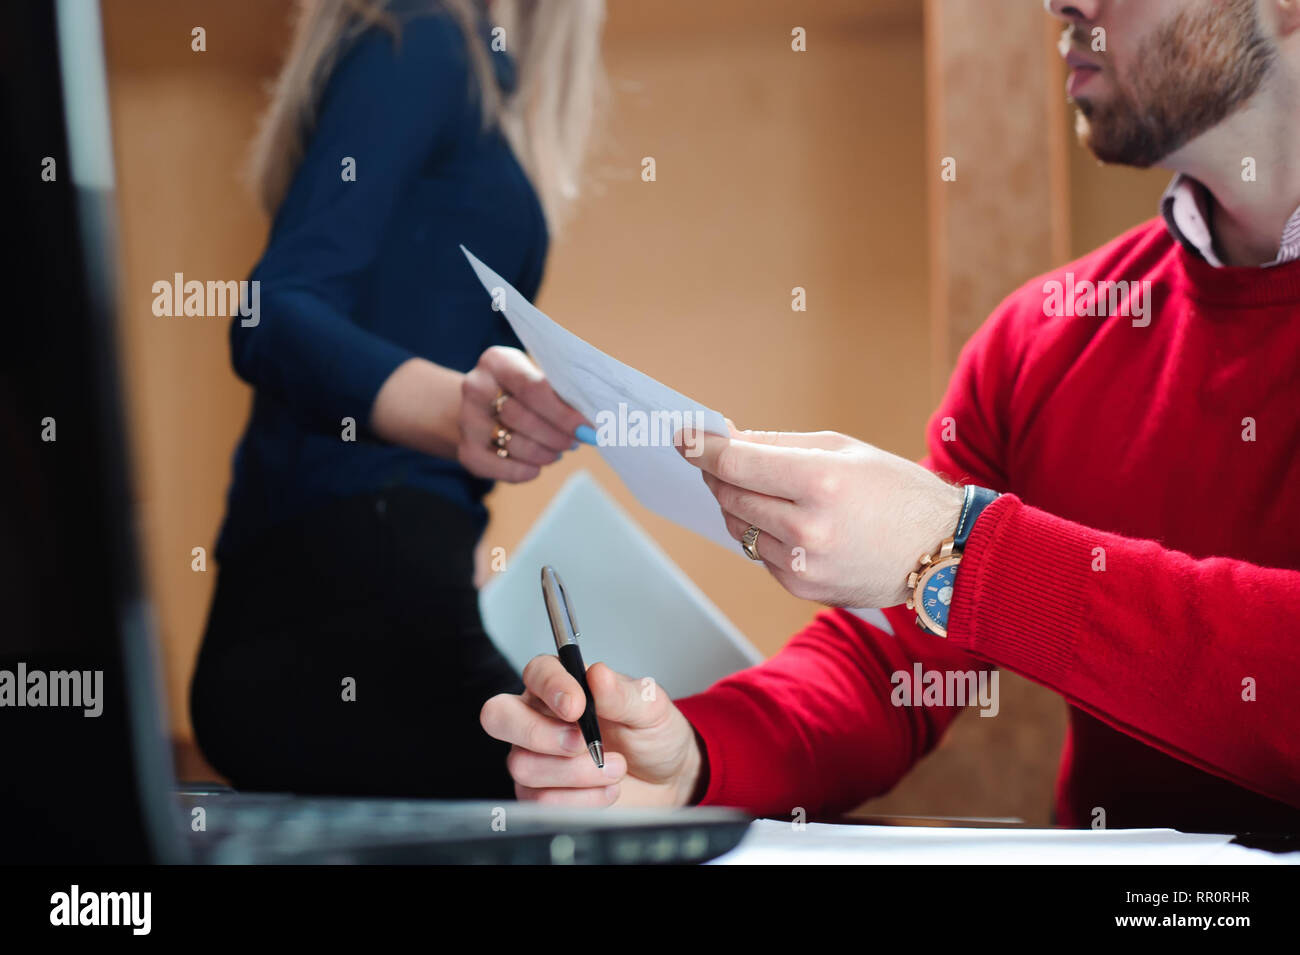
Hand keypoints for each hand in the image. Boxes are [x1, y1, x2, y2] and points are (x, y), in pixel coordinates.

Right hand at [458, 346, 588, 482]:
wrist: (481, 405)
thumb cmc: (521, 390)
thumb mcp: (537, 376)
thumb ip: (560, 393)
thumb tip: (592, 421)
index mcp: (497, 361)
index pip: (532, 388)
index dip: (563, 413)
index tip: (587, 427)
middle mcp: (475, 387)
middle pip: (523, 418)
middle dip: (557, 435)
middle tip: (576, 441)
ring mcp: (467, 419)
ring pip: (513, 444)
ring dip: (544, 454)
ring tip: (558, 451)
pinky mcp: (465, 449)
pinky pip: (497, 468)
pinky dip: (522, 471)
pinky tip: (536, 467)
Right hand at [480, 655, 703, 807]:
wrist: (667, 780)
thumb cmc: (652, 736)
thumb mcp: (651, 709)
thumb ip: (624, 693)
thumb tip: (599, 674)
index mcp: (562, 686)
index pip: (536, 673)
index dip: (550, 687)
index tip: (576, 705)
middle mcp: (540, 718)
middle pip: (499, 716)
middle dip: (539, 733)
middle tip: (582, 742)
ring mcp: (536, 757)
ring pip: (523, 765)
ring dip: (575, 772)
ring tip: (614, 767)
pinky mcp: (542, 793)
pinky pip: (540, 800)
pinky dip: (580, 798)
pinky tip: (605, 789)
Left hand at [679, 426, 963, 607]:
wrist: (941, 551)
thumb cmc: (895, 491)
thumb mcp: (842, 450)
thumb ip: (778, 445)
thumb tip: (725, 440)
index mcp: (820, 482)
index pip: (736, 464)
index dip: (701, 449)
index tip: (681, 437)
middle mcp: (807, 528)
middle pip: (730, 496)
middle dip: (716, 474)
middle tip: (713, 458)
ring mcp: (803, 564)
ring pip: (739, 527)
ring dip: (736, 504)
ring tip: (756, 488)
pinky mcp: (801, 588)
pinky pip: (759, 554)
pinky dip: (761, 533)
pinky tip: (784, 521)